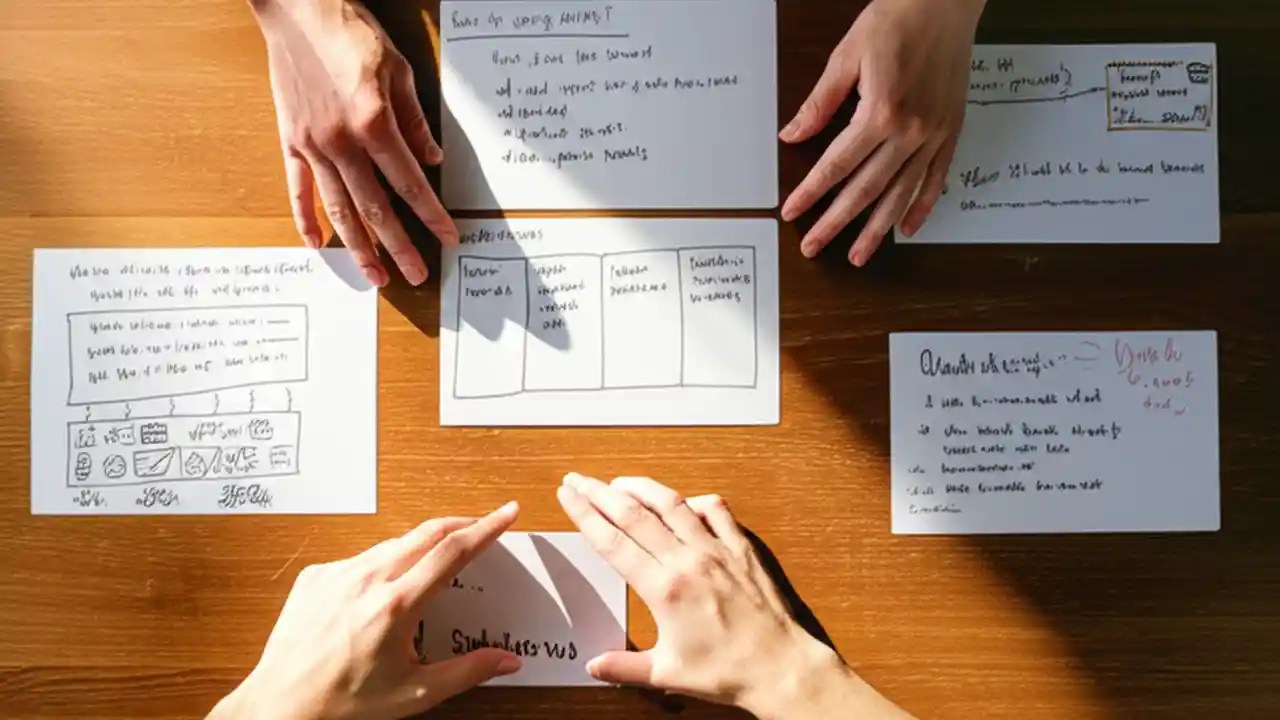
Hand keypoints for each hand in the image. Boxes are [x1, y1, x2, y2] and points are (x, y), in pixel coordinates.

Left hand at [208, 503, 520, 719]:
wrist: (280, 705)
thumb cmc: (341, 703)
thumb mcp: (414, 692)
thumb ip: (467, 672)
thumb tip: (505, 661)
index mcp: (396, 606)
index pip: (453, 552)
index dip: (486, 528)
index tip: (506, 513)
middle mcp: (367, 580)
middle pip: (428, 532)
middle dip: (463, 524)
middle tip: (483, 525)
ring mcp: (339, 573)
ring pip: (394, 543)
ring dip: (423, 544)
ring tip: (437, 560)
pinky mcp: (318, 575)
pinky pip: (361, 558)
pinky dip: (383, 564)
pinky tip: (385, 588)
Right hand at [250, 0, 457, 287]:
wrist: (297, 9)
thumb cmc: (351, 33)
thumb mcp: (398, 70)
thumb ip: (414, 121)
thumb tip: (430, 161)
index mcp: (374, 124)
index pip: (410, 184)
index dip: (431, 215)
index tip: (448, 239)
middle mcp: (342, 143)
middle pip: (375, 208)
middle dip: (398, 246)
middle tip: (416, 275)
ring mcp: (312, 146)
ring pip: (339, 209)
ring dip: (357, 247)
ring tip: (375, 275)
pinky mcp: (290, 141)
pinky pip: (298, 190)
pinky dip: (307, 219)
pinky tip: (317, 245)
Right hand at [557, 473, 901, 718]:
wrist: (780, 666)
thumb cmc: (727, 672)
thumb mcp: (667, 674)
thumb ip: (625, 667)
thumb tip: (593, 665)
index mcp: (663, 589)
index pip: (612, 541)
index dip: (584, 514)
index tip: (567, 495)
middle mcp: (687, 561)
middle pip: (633, 514)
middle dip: (599, 492)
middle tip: (578, 479)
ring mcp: (716, 550)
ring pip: (671, 503)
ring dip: (641, 487)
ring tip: (619, 481)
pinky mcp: (741, 548)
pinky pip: (715, 511)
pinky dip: (694, 500)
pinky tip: (682, 500)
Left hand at [780, 0, 986, 265]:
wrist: (946, 1)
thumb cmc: (896, 20)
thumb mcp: (847, 56)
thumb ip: (820, 102)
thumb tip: (793, 135)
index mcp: (880, 112)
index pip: (836, 165)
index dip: (811, 192)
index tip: (792, 212)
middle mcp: (910, 131)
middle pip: (866, 190)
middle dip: (837, 223)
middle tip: (814, 247)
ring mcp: (934, 135)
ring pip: (901, 194)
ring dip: (878, 230)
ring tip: (859, 256)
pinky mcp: (951, 132)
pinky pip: (936, 179)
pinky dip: (922, 207)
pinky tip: (906, 229)